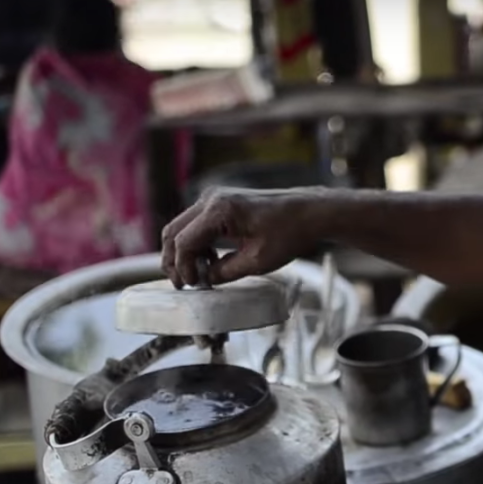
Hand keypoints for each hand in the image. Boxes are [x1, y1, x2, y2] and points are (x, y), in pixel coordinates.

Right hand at [161, 186, 322, 286]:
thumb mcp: (257, 261)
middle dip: (174, 260)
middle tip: (184, 284)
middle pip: (173, 232)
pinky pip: (196, 224)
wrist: (309, 212)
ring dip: (184, 252)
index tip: (193, 286)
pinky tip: (210, 260)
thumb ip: (225, 272)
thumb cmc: (289, 232)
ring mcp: (215, 197)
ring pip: (181, 227)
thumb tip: (204, 280)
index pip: (184, 242)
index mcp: (219, 210)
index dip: (183, 268)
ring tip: (198, 275)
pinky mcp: (221, 202)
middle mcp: (211, 198)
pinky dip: (196, 243)